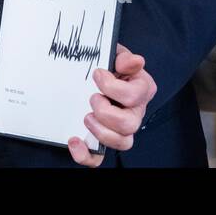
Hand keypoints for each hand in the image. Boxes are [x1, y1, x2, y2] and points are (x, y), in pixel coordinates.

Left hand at [68, 43, 156, 166]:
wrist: (98, 78)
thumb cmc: (112, 68)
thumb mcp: (117, 56)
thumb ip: (124, 58)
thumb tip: (134, 62)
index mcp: (141, 90)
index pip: (135, 95)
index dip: (113, 87)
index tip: (98, 75)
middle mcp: (135, 113)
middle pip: (129, 124)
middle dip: (106, 112)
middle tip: (93, 98)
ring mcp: (121, 130)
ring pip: (122, 143)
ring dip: (100, 131)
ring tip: (87, 117)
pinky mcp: (104, 142)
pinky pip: (99, 158)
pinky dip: (85, 154)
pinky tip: (74, 141)